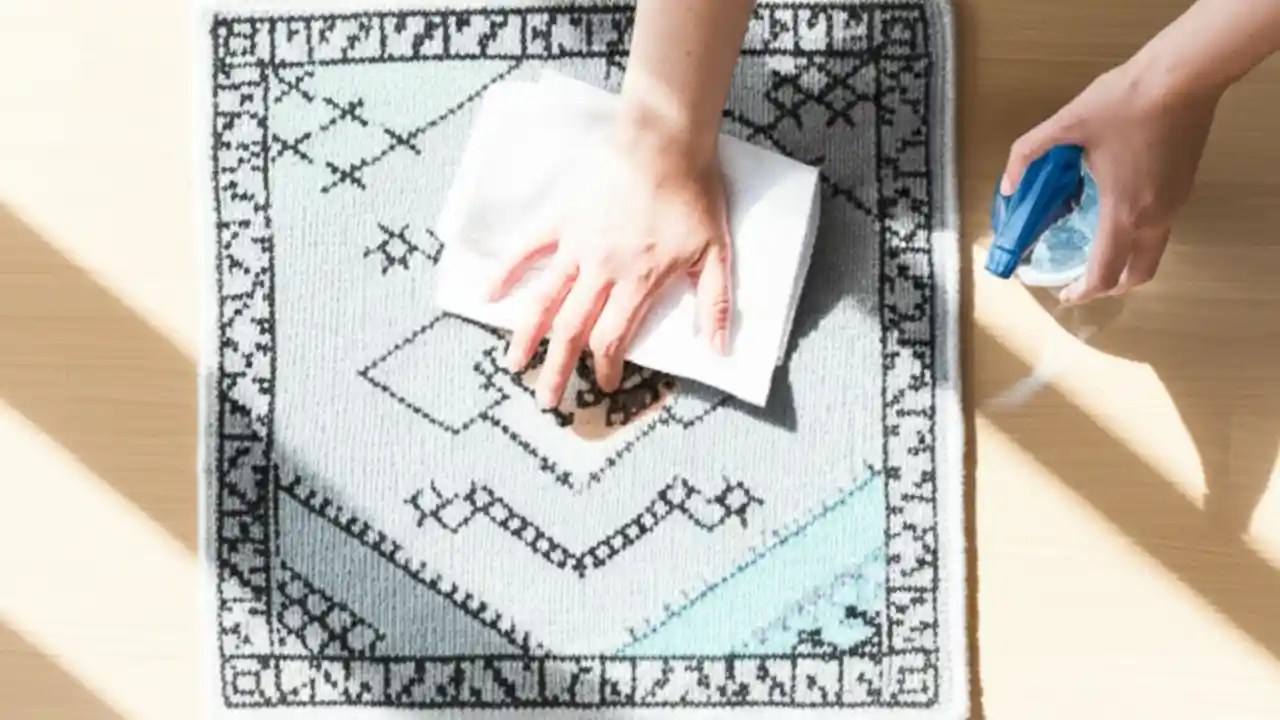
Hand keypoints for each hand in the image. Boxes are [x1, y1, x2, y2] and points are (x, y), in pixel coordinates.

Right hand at [487, 114, 732, 409]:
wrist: (664, 141)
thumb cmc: (693, 193)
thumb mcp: (716, 251)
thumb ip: (715, 302)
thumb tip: (718, 349)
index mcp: (639, 282)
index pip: (613, 338)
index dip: (608, 367)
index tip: (607, 384)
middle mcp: (602, 270)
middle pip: (572, 330)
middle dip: (559, 369)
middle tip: (548, 400)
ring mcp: (577, 245)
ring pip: (545, 299)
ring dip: (527, 335)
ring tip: (513, 364)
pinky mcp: (562, 219)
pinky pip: (528, 249)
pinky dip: (506, 272)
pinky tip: (490, 295)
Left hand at [1000, 57, 1220, 304]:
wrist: (1182, 76)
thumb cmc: (1123, 101)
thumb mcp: (1064, 124)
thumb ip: (1027, 155)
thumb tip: (1005, 186)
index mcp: (1125, 212)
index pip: (1106, 275)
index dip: (1083, 293)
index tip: (1064, 293)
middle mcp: (1155, 217)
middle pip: (1138, 275)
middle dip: (1109, 287)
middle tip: (1082, 282)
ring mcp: (1176, 204)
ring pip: (1153, 253)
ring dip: (1126, 264)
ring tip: (1096, 252)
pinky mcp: (1185, 188)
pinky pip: (1161, 228)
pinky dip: (1139, 239)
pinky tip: (1117, 217)